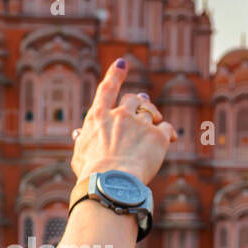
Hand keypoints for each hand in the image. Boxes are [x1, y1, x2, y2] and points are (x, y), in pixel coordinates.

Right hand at [69, 59, 174, 186]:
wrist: (111, 184)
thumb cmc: (91, 175)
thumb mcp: (80, 156)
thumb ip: (81, 141)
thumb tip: (77, 133)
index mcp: (98, 118)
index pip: (107, 89)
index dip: (115, 74)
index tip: (122, 63)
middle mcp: (120, 115)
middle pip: (133, 100)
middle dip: (140, 102)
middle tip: (145, 105)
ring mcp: (140, 124)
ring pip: (151, 113)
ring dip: (153, 118)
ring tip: (156, 127)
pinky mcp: (158, 136)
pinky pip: (166, 128)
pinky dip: (168, 133)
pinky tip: (170, 139)